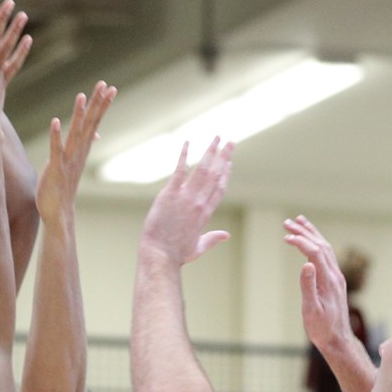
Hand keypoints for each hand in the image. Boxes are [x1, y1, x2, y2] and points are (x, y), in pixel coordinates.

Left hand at [36, 82, 115, 222]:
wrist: (59, 213)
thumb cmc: (64, 186)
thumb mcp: (74, 162)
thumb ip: (83, 146)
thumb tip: (95, 134)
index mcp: (82, 149)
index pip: (94, 123)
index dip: (101, 105)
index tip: (109, 87)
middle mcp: (78, 153)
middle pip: (89, 124)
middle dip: (97, 104)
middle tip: (105, 85)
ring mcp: (67, 161)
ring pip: (75, 134)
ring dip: (78, 115)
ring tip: (81, 96)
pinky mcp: (55, 170)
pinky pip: (55, 151)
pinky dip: (55, 137)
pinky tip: (54, 122)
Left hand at [139, 139, 233, 270]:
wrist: (160, 255)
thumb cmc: (176, 254)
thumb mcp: (198, 248)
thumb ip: (213, 239)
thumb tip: (226, 235)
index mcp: (206, 213)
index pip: (219, 189)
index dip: (225, 174)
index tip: (229, 162)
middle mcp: (199, 203)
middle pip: (215, 175)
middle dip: (224, 156)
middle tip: (231, 142)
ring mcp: (186, 198)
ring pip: (202, 169)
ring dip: (211, 151)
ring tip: (217, 137)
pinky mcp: (170, 194)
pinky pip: (179, 170)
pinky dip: (184, 155)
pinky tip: (187, 142)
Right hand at [286, 216, 357, 357]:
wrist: (337, 339)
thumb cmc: (322, 327)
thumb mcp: (311, 309)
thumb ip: (308, 286)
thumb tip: (305, 264)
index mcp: (329, 280)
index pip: (315, 253)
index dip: (301, 242)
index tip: (286, 236)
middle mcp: (335, 275)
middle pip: (321, 245)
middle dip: (305, 231)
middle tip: (288, 222)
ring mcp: (336, 276)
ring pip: (325, 248)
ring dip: (312, 234)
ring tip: (299, 222)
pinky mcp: (334, 280)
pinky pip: (326, 256)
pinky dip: (316, 244)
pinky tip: (309, 243)